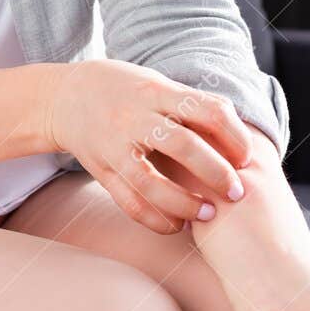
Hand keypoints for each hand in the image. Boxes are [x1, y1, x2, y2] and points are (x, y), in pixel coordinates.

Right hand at [41, 60, 254, 233]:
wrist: (64, 97)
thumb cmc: (124, 89)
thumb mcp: (156, 84)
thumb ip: (191, 104)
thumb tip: (237, 131)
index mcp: (156, 92)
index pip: (207, 111)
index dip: (234, 136)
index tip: (246, 157)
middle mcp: (134, 118)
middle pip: (183, 146)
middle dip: (216, 173)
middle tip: (236, 192)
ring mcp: (114, 146)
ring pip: (152, 183)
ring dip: (185, 204)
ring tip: (209, 214)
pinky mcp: (100, 170)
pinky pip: (128, 202)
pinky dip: (155, 219)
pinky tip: (177, 226)